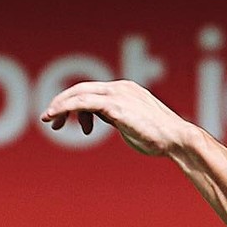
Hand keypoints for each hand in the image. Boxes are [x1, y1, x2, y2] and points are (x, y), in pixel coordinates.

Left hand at [41, 80, 192, 156]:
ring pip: (78, 94)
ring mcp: (117, 95)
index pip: (95, 92)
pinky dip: (64, 108)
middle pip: (82, 88)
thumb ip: (121, 118)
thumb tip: (113, 121)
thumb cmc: (162, 138)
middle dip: (63, 103)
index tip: (79, 127)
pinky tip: (54, 117)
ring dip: (59, 106)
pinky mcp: (114, 106)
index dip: (80, 106)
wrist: (178, 139)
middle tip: (50, 119)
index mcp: (126, 90)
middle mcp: (120, 87)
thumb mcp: (137, 125)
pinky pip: (82, 103)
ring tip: (48, 120)